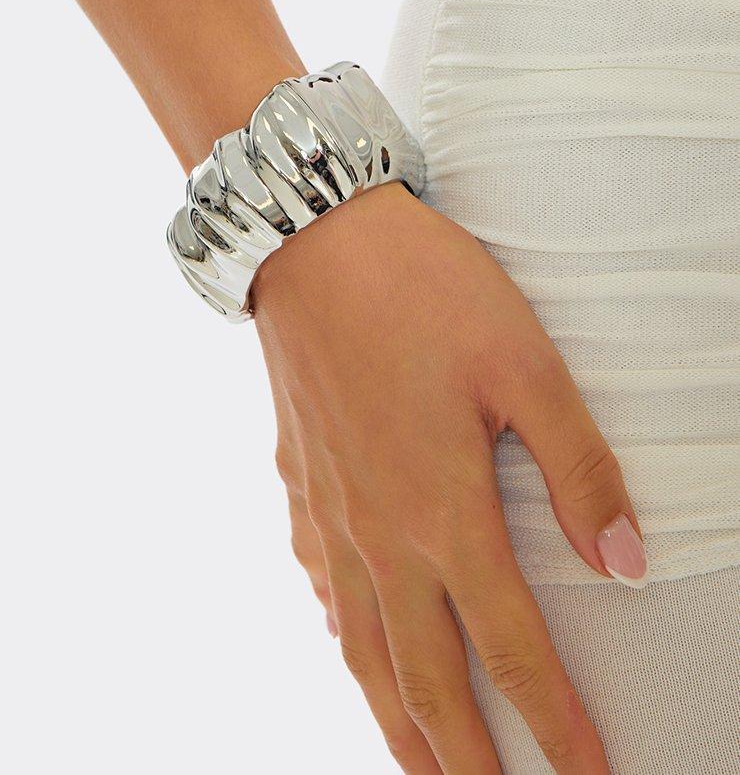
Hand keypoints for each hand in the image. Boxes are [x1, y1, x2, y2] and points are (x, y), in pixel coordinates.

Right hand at [253, 182, 644, 772]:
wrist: (314, 242)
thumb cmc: (424, 291)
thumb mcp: (524, 363)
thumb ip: (578, 468)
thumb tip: (626, 563)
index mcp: (445, 509)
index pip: (510, 648)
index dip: (554, 725)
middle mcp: (380, 534)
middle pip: (426, 682)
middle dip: (466, 766)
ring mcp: (329, 515)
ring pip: (363, 653)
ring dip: (398, 727)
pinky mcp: (298, 485)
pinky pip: (323, 589)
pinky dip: (345, 640)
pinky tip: (352, 646)